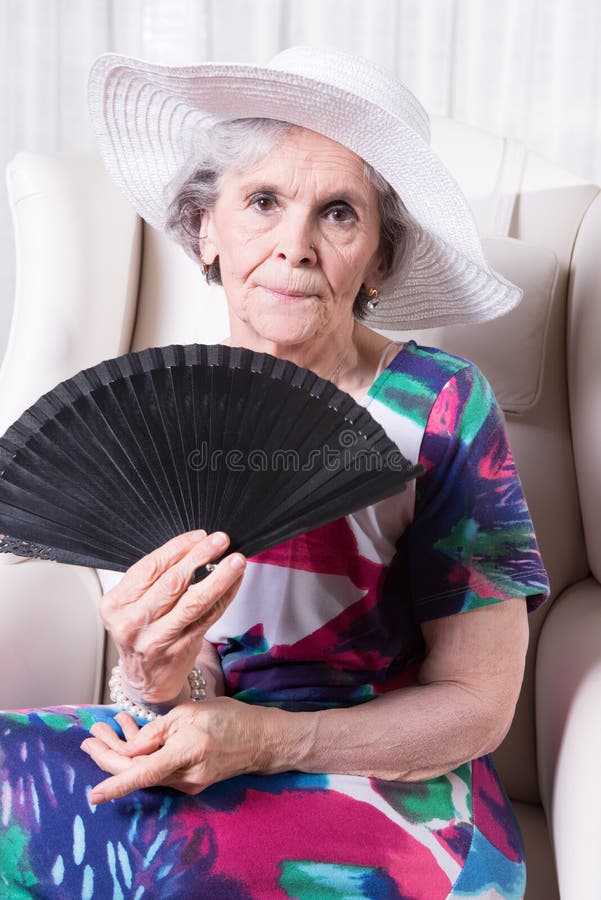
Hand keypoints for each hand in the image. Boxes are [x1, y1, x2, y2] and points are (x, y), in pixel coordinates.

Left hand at [81, 698, 266, 802]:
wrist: (261, 739)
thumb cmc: (228, 719)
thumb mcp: (189, 714)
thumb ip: (156, 732)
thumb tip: (129, 750)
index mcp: (183, 756)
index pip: (141, 774)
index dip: (114, 785)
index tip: (92, 795)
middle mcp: (184, 778)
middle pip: (137, 774)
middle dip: (109, 756)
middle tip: (90, 738)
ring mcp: (188, 783)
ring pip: (146, 771)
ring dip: (124, 752)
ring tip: (106, 730)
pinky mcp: (191, 780)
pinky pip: (160, 770)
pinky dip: (144, 754)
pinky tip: (132, 735)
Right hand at [100, 531, 244, 702]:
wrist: (145, 680)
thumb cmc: (142, 632)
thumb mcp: (133, 605)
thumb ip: (155, 579)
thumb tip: (196, 546)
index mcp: (115, 604)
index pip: (148, 567)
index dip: (177, 548)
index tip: (199, 536)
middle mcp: (132, 622)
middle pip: (171, 582)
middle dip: (200, 556)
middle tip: (220, 540)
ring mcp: (156, 639)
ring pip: (193, 601)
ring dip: (219, 577)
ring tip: (235, 561)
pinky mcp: (180, 650)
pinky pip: (208, 618)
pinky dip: (225, 597)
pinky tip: (235, 582)